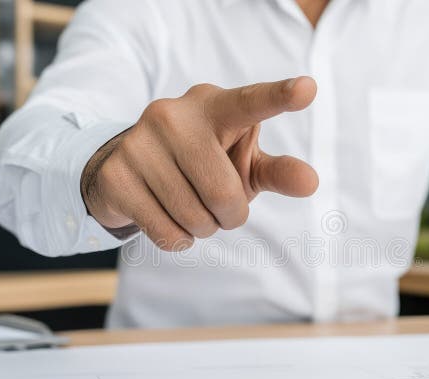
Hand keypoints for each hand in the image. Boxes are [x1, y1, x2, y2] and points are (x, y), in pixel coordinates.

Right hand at [82, 77, 319, 250]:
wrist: (128, 168)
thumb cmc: (202, 164)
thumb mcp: (242, 164)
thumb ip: (277, 172)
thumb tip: (311, 182)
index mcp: (215, 106)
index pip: (250, 103)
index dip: (279, 97)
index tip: (308, 89)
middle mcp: (173, 115)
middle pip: (224, 194)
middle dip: (229, 215)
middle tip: (217, 205)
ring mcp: (139, 143)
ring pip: (195, 218)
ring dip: (202, 229)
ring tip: (189, 207)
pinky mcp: (117, 176)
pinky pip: (167, 233)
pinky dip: (177, 239)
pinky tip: (167, 218)